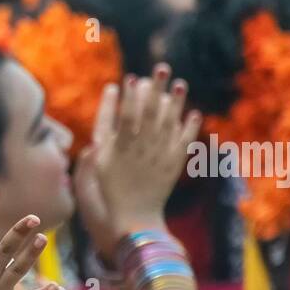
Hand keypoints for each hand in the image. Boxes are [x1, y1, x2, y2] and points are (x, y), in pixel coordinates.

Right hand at [74, 66, 201, 260]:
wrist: (133, 220)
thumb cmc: (110, 191)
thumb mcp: (97, 165)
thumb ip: (100, 137)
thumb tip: (102, 118)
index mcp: (119, 149)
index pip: (124, 116)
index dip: (128, 97)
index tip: (130, 79)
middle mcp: (140, 150)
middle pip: (149, 113)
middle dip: (155, 89)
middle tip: (161, 68)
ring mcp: (159, 157)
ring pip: (169, 124)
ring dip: (175, 103)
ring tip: (179, 84)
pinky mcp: (173, 166)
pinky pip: (184, 143)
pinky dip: (189, 128)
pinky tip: (192, 113)